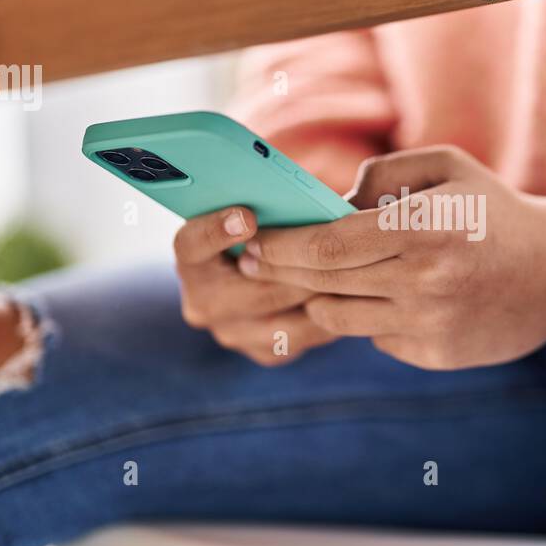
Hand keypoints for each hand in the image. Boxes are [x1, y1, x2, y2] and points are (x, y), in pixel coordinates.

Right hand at [173, 206, 336, 365]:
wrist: (262, 272)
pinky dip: (329, 319)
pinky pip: (303, 338)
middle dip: (298, 270)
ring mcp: (232, 333)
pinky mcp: (263, 353)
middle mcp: (202, 303)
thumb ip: (274, 201)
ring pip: (285, 322)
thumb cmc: (267, 227)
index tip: (248, 217)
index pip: (191, 244)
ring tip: (354, 275)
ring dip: (319, 297)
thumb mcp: (260, 209)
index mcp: (191, 259)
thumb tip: (325, 192)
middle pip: (255, 290)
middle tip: (335, 252)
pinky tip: (352, 298)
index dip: (217, 231)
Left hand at [235, 146, 545, 369]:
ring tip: (307, 278)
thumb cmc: (494, 210)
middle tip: (251, 262)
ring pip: (338, 317)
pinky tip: (379, 297)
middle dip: (278, 272)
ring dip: (315, 296)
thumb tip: (327, 204)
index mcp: (423, 229)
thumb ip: (380, 172)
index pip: (328, 246)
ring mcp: (430, 324)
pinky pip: (374, 336)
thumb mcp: (446, 166)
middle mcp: (424, 282)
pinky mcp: (435, 354)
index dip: (281, 247)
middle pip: (322, 283)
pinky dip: (366, 316)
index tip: (254, 241)